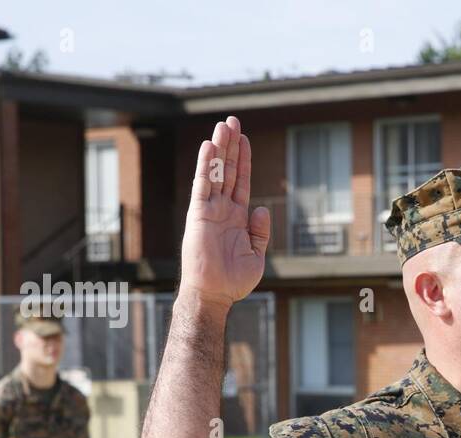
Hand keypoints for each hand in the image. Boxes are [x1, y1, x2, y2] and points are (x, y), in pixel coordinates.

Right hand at [180, 116, 269, 306]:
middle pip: (228, 170)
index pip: (241, 181)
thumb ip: (260, 231)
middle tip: (232, 121)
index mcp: (237, 217)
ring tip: (223, 125)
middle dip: (231, 146)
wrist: (215, 293)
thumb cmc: (234, 280)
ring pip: (215, 172)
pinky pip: (203, 185)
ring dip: (219, 148)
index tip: (245, 138)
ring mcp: (210, 210)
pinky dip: (206, 166)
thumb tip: (261, 209)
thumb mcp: (256, 255)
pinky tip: (209, 147)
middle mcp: (223, 209)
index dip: (244, 160)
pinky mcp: (199, 214)